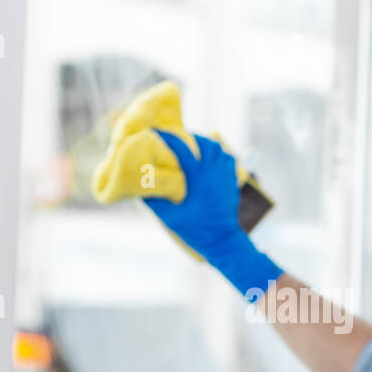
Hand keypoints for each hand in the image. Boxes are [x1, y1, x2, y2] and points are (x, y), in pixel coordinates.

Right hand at [150, 130, 281, 299]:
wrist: (222, 239)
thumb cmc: (194, 229)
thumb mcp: (169, 216)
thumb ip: (153, 199)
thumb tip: (139, 183)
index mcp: (197, 175)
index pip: (180, 146)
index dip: (166, 136)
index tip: (154, 132)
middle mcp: (213, 169)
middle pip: (199, 140)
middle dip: (186, 138)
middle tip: (173, 140)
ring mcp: (225, 172)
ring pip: (214, 145)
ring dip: (201, 143)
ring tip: (188, 147)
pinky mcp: (232, 176)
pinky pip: (225, 156)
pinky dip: (215, 152)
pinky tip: (205, 158)